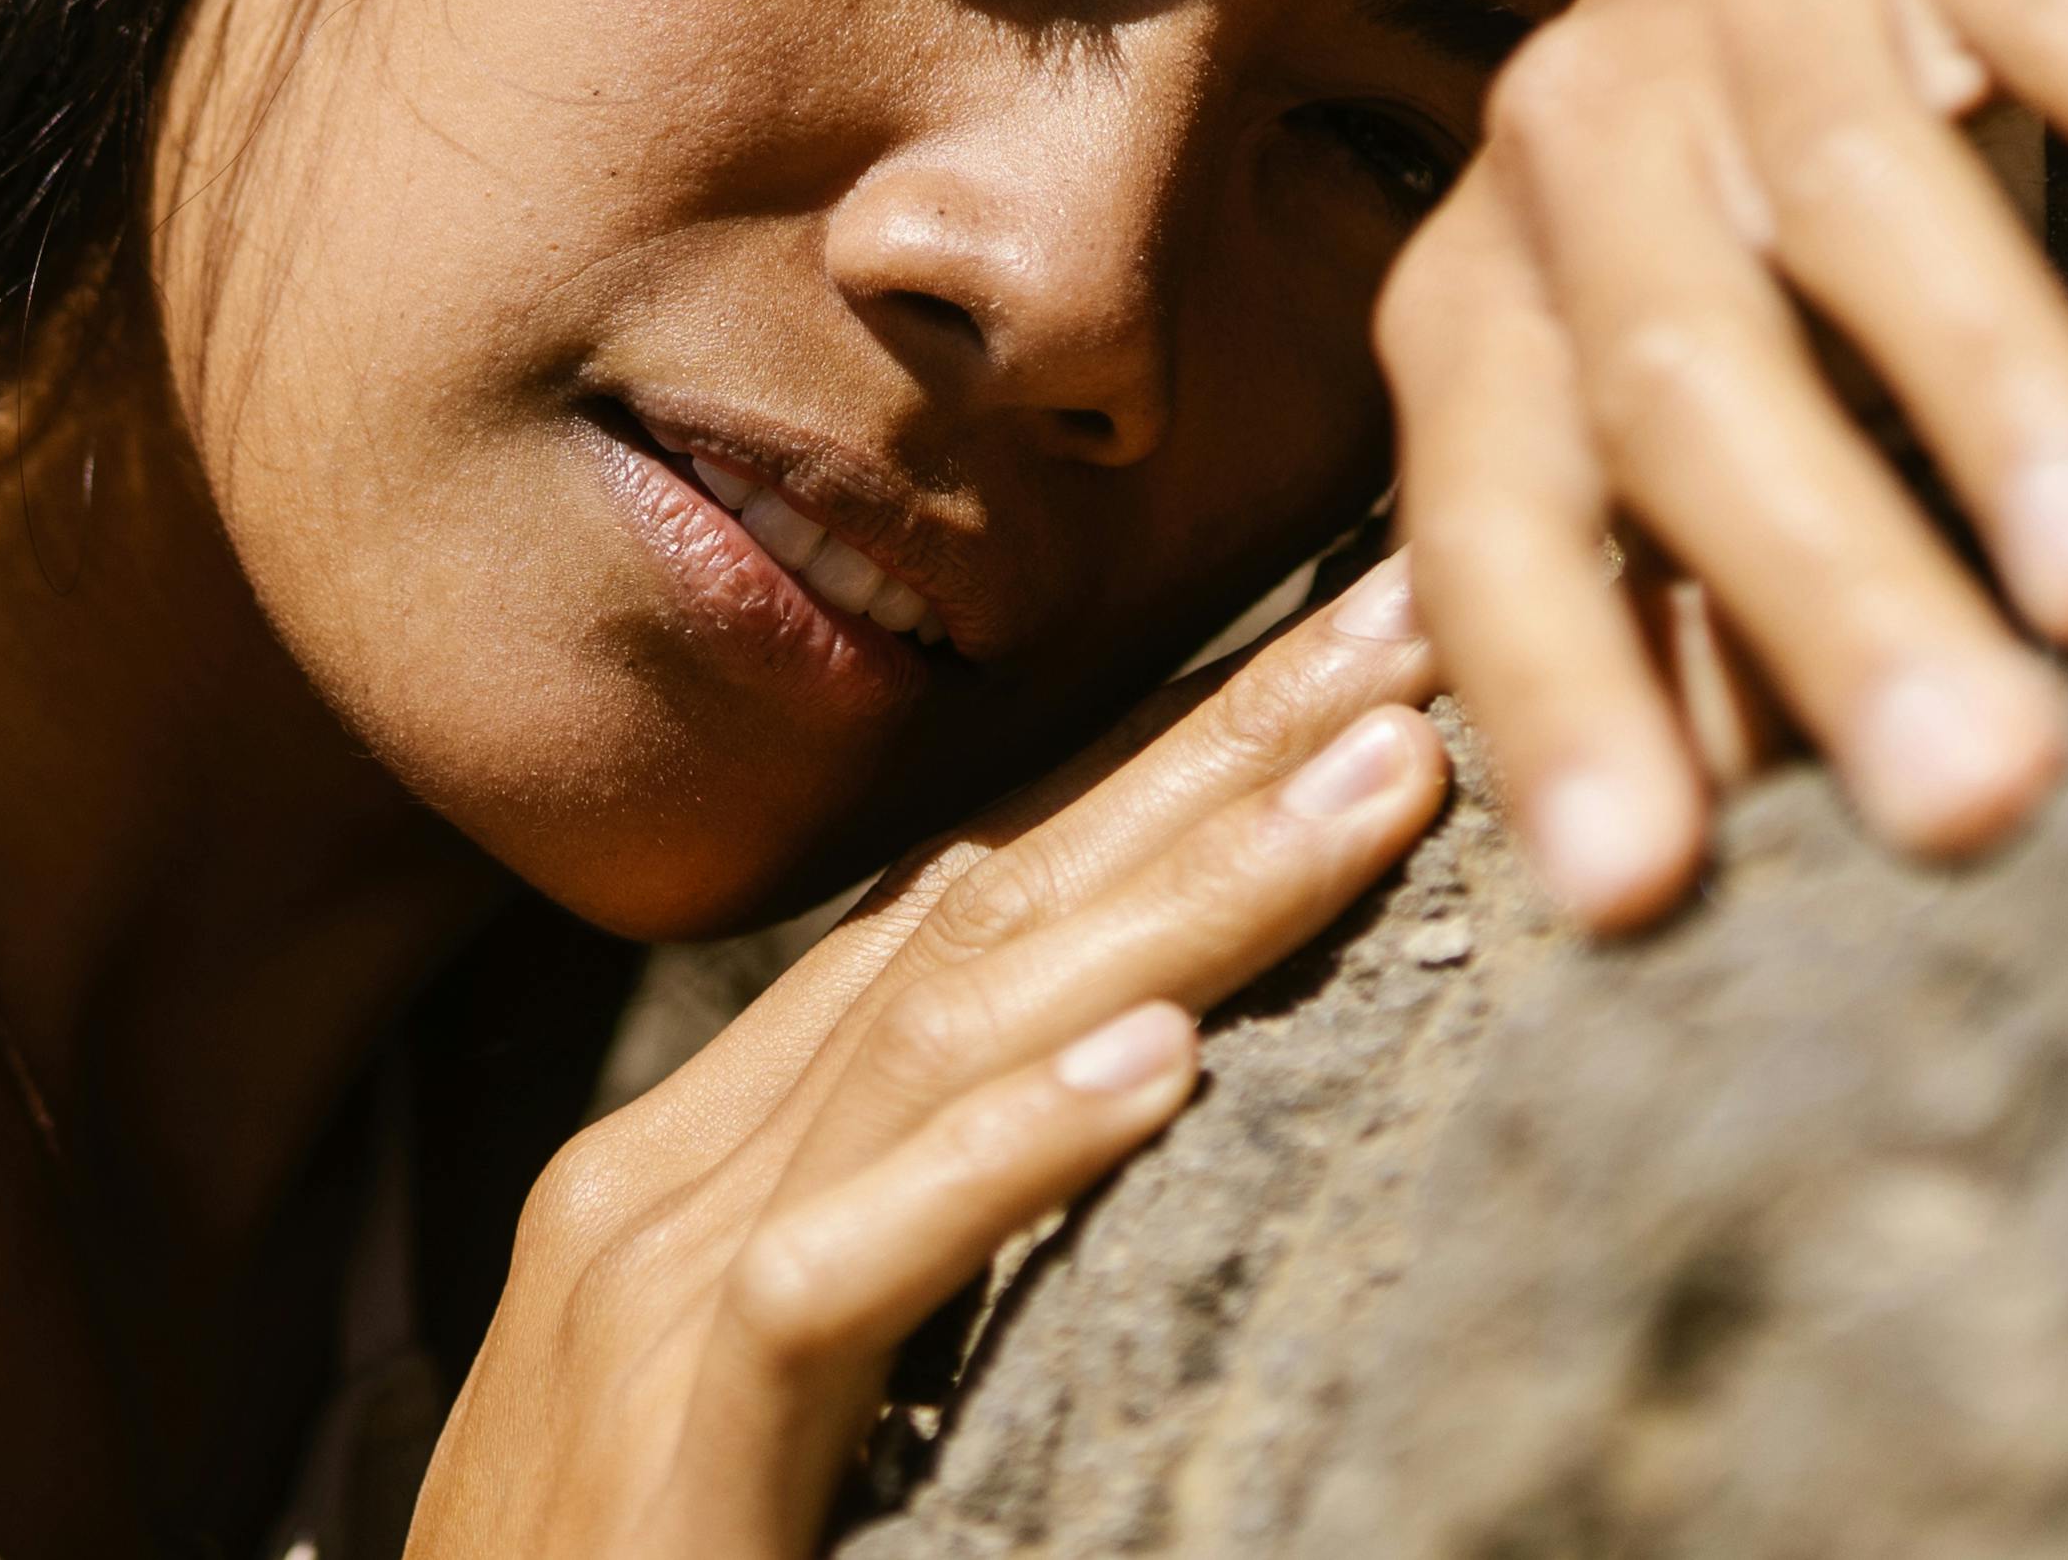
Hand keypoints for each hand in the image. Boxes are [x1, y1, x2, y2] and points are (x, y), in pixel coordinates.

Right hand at [407, 575, 1445, 1557]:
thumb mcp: (779, 1404)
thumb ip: (903, 1250)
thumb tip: (1118, 1114)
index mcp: (699, 1159)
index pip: (966, 903)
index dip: (1169, 765)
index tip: (1358, 665)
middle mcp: (665, 1180)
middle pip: (987, 909)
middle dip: (1220, 753)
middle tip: (1419, 622)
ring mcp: (648, 1295)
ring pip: (952, 1037)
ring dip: (1189, 897)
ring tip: (1381, 784)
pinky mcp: (676, 1445)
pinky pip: (850, 1267)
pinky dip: (1007, 1155)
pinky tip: (1164, 1065)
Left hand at [1376, 0, 2067, 929]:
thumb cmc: (1741, 187)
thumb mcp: (1666, 376)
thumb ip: (1669, 591)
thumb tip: (1699, 851)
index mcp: (1481, 295)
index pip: (1493, 522)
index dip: (1558, 698)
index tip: (1642, 898)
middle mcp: (1580, 136)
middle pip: (1682, 379)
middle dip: (1828, 593)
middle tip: (1978, 797)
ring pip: (1873, 204)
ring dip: (2000, 396)